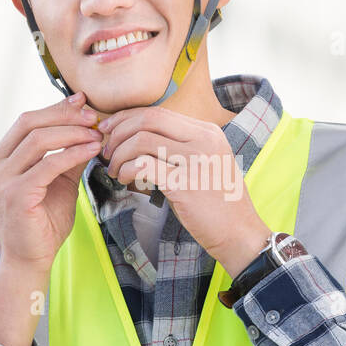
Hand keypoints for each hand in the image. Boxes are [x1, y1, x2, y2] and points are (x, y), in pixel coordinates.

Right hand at [0, 92, 102, 276]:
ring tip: (97, 134)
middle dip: (63, 115)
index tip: (81, 102)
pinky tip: (91, 150)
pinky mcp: (16, 195)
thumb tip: (89, 129)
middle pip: (29, 123)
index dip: (54, 108)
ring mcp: (1, 180)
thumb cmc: (42, 225)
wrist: (29, 261)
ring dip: (72, 133)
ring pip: (38, 140)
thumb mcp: (57, 183)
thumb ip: (67, 157)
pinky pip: (48, 165)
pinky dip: (73, 153)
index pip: (26, 122)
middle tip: (93, 116)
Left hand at [98, 106, 270, 276]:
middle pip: (148, 119)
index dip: (128, 118)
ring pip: (141, 141)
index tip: (111, 130)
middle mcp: (203, 140)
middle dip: (119, 132)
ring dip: (120, 155)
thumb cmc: (218, 203)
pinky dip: (127, 170)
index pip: (159, 112)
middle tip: (107, 150)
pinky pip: (143, 166)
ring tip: (116, 171)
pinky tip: (125, 180)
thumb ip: (181, 147)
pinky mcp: (184, 184)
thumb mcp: (207, 163)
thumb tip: (140, 139)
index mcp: (207, 132)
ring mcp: (195, 161)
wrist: (239, 233)